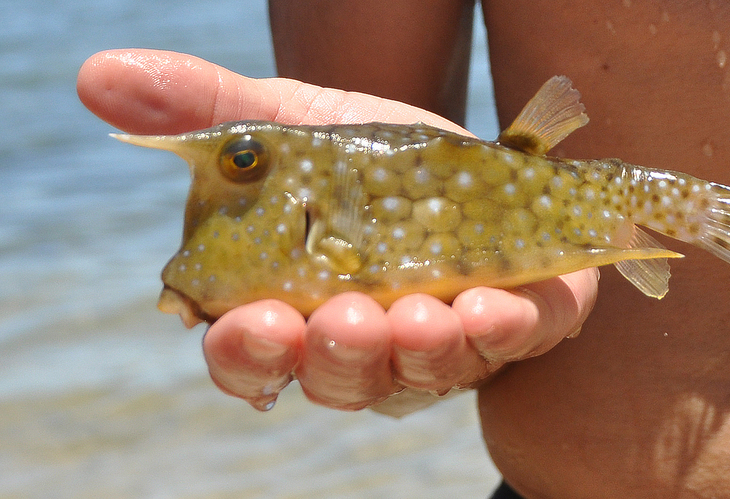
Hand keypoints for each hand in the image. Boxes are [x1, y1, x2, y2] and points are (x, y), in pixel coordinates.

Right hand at [78, 49, 598, 411]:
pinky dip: (502, 330)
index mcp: (296, 308)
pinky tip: (494, 305)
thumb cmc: (375, 161)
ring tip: (419, 314)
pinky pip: (511, 344)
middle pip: (336, 377)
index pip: (251, 356)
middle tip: (340, 319)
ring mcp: (441, 344)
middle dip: (336, 354)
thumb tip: (101, 76)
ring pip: (421, 372)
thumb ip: (213, 113)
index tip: (249, 323)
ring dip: (418, 349)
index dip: (245, 352)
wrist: (477, 157)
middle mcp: (365, 343)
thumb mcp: (298, 127)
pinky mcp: (517, 326)